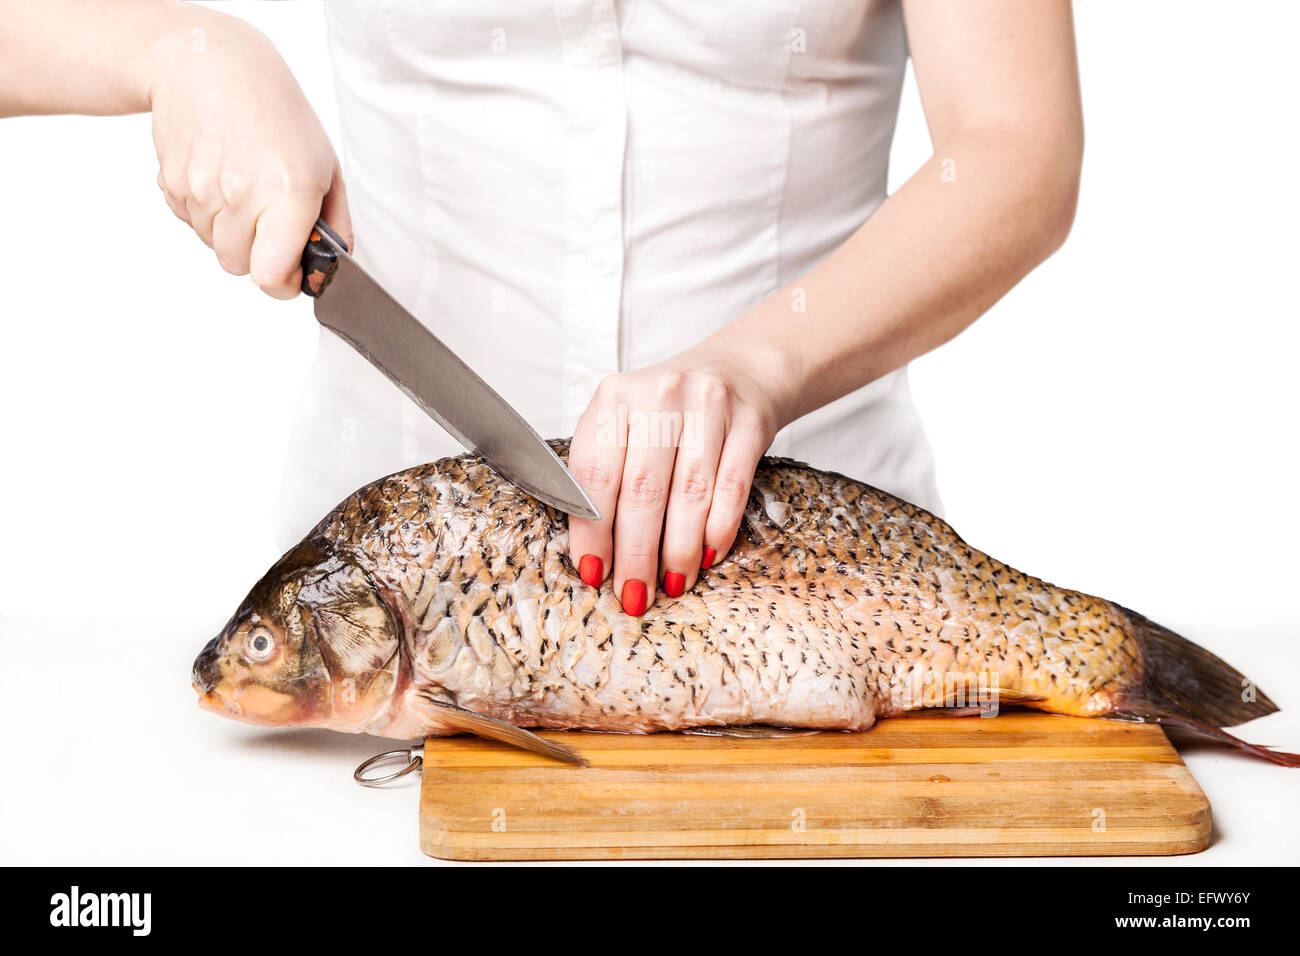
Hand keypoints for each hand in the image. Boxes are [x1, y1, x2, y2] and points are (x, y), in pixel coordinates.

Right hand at [148, 18, 349, 297]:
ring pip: (215, 247)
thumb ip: (335, 224)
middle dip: (258, 255)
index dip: (283, 283)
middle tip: (269, 220)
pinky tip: (220, 177)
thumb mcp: (325, 165)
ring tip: (245, 188)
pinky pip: (192, 223)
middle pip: (240, 267)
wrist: (209, 64)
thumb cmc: (276, 113)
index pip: (271, 276)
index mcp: (287, 191)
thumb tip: (333, 266)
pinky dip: (207, 213)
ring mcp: (201, 188)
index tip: (291, 272)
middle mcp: (240, 192)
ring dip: (231, 232)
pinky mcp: (171, 183)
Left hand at [566, 350, 782, 614]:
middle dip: (636, 554)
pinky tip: (707, 556)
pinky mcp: (750, 422)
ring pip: (689, 494)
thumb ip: (605, 474)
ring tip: (672, 585)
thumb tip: (593, 551)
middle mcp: (659, 395)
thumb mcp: (626, 424)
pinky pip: (732, 487)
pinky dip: (718, 529)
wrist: (739, 369)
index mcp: (614, 398)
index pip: (595, 474)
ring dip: (678, 551)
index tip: (593, 573)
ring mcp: (708, 406)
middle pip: (642, 490)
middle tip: (634, 595)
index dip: (592, 530)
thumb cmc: (669, 411)